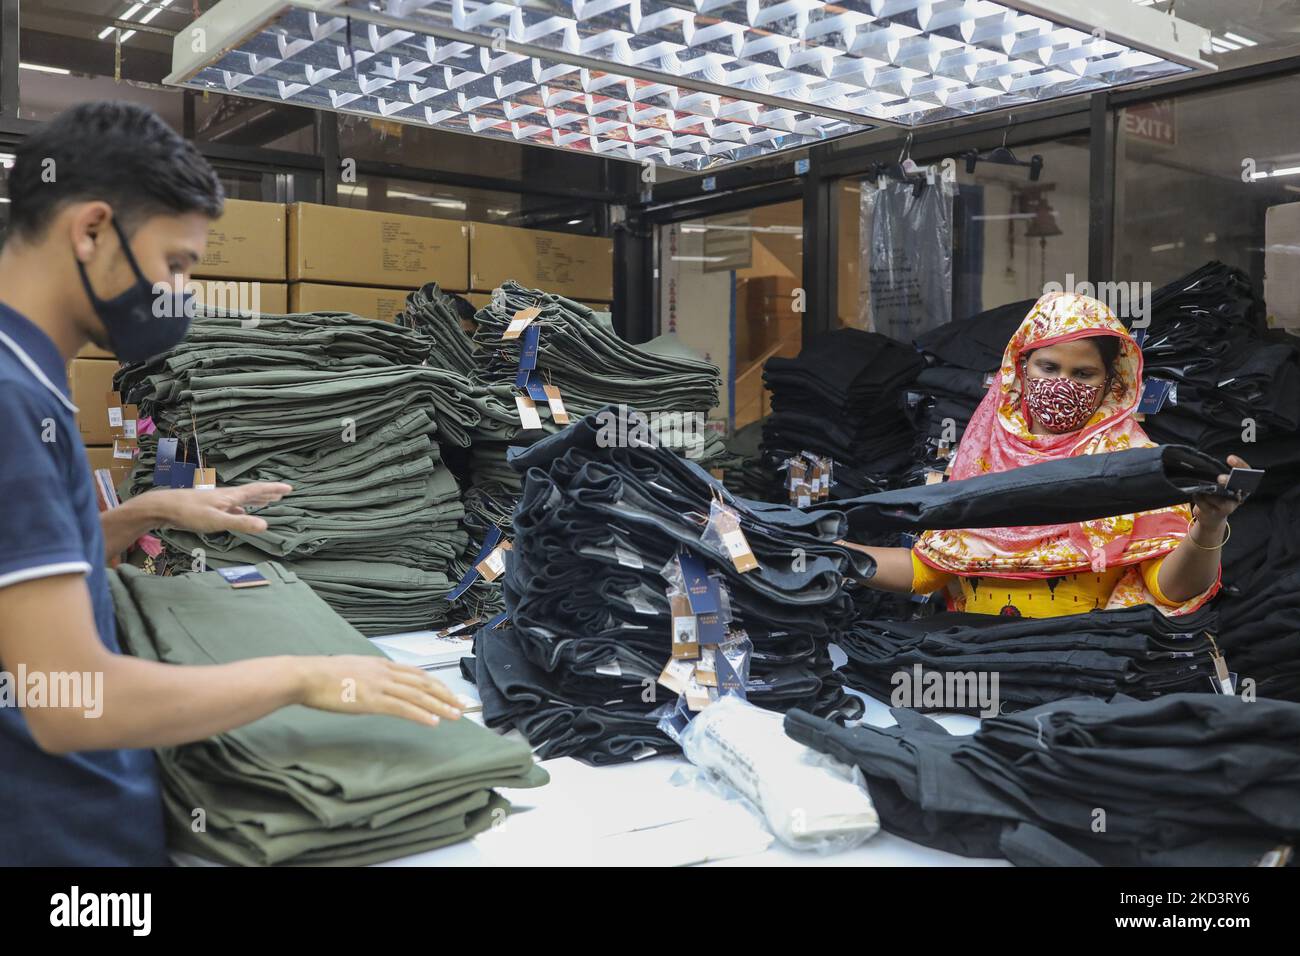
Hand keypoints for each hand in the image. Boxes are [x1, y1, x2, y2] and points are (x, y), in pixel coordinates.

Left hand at [150, 482, 292, 533]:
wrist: (162, 507)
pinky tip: (239, 513)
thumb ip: (241, 524)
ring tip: (266, 501)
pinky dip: (241, 509)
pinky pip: (231, 507)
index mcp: (231, 497)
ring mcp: (216, 501)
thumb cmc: (189, 513)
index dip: (274, 489)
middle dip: (267, 494)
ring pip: (241, 500)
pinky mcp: (208, 508)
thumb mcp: (217, 521)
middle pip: (251, 493)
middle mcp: (226, 496)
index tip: (289, 488)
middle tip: (282, 494)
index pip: (257, 490)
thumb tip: (266, 525)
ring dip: (255, 500)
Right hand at [299, 655, 463, 725]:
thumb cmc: (322, 675)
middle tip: (461, 705)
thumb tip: (378, 684)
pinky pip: (402, 708)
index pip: (416, 673)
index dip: (435, 684)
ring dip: (439, 706)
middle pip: (423, 683)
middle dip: (445, 695)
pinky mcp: (371, 700)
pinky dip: (420, 715)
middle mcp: (385, 672)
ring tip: (455, 715)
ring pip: (417, 696)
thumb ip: (369, 675)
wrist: (306, 676)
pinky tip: (432, 722)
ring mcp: (379, 685)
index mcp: (380, 665)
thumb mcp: (352, 668)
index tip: (448, 693)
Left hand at [1191, 454, 1251, 528]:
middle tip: (1220, 478)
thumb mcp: (1222, 486)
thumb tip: (1208, 467)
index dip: (1240, 465)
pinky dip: (1198, 497)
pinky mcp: (1215, 513)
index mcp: (1242, 487)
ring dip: (1206, 490)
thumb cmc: (1217, 497)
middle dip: (1227, 481)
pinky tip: (1196, 495)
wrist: (1212, 517)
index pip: (1246, 472)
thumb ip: (1221, 477)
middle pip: (1234, 486)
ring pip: (1215, 495)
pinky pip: (1203, 502)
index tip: (1230, 458)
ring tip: (1201, 487)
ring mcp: (1227, 507)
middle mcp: (1237, 497)